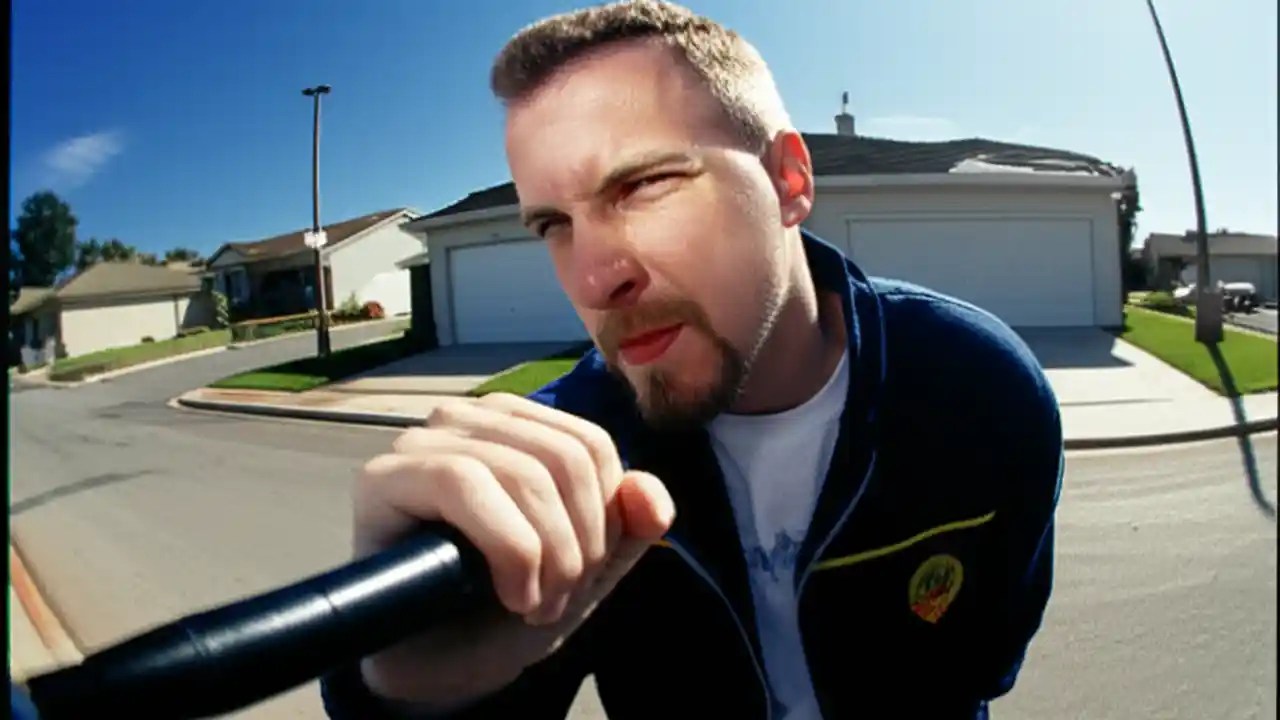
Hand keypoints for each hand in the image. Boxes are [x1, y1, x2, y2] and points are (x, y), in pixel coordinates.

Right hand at [351, 392, 674, 708]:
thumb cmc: (502, 605)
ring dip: (547, 557)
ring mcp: (421, 442)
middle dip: (580, 545)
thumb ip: (628, 526)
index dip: (606, 517)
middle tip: (560, 601)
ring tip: (536, 608)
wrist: (438, 666)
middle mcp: (468, 419)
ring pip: (522, 472)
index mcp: (517, 425)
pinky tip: (512, 595)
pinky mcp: (382, 476)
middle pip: (565, 458)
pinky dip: (508, 549)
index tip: (587, 574)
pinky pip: (464, 483)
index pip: (591, 444)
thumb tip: (649, 495)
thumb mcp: (587, 567)